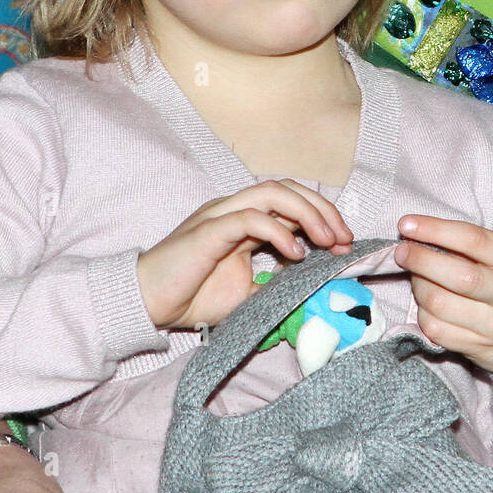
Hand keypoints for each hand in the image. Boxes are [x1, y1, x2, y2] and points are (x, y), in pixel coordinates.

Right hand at [136, 180, 353, 328]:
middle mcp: (234, 209)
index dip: (321, 215)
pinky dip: (279, 232)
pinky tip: (295, 254)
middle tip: (344, 238)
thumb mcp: (248, 294)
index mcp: (243, 219)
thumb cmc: (192, 296)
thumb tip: (312, 286)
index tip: (344, 244)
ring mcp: (221, 215)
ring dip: (308, 213)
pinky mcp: (209, 230)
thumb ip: (277, 284)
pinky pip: (250, 218)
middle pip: (287, 188)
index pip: (290, 200)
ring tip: (327, 240)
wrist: (148, 303)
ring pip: (272, 193)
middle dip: (322, 209)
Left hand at [394, 215, 492, 377]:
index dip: (434, 229)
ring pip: (441, 305)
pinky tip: (426, 305)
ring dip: (418, 288)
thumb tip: (422, 236)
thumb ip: (475, 250)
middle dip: (420, 260)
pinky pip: (438, 331)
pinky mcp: (482, 349)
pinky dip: (423, 315)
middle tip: (401, 251)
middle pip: (457, 276)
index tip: (407, 224)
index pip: (472, 239)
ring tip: (416, 278)